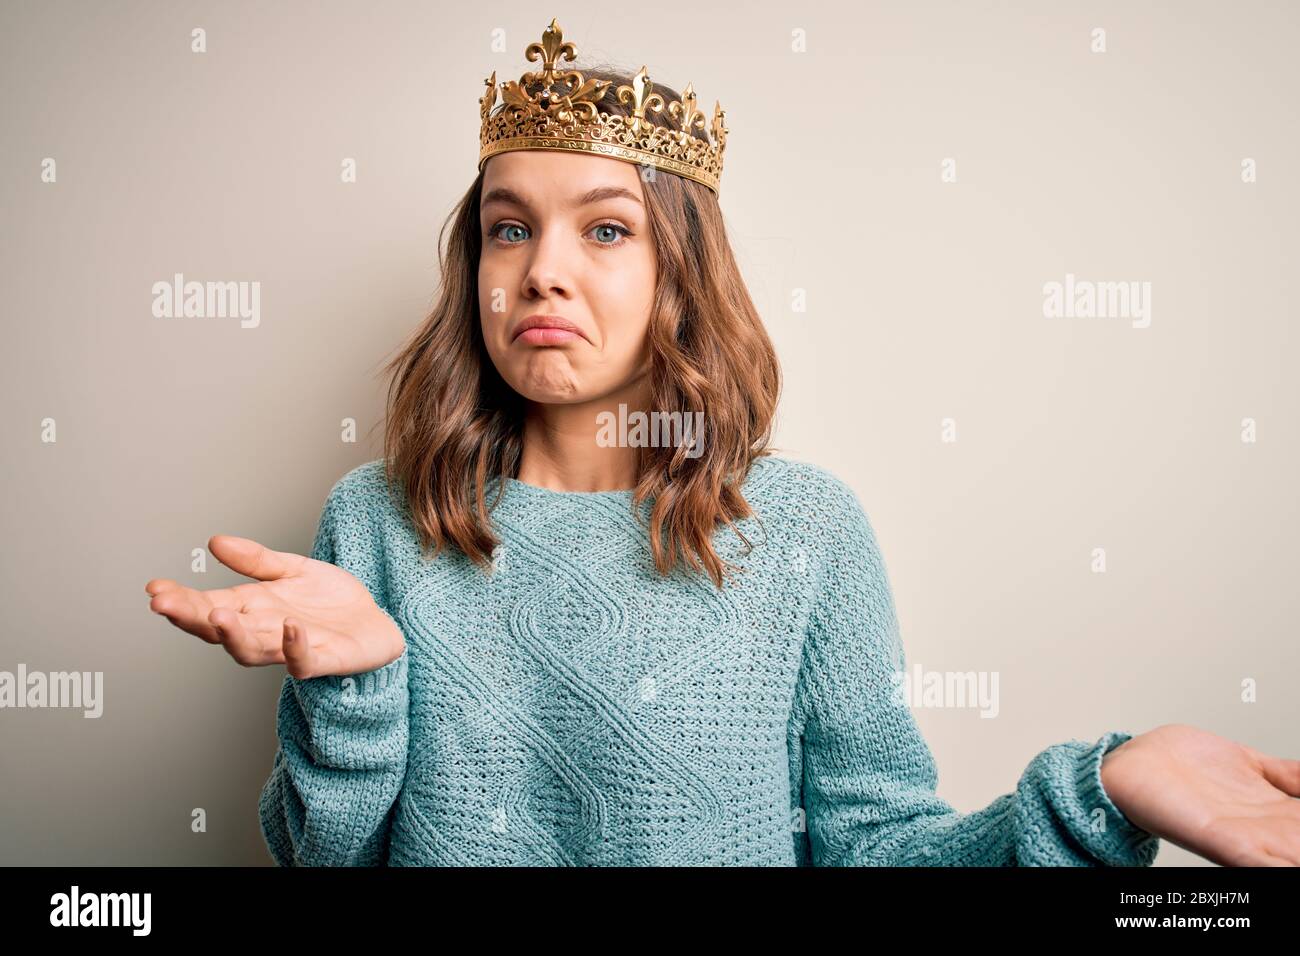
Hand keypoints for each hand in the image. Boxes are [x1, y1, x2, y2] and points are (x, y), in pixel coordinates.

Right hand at [145, 534, 404, 678]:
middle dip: (191, 618)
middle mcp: (265, 632)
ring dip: (233, 635)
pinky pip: (304, 660)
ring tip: (216, 614)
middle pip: (219, 630)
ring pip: (253, 651)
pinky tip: (290, 626)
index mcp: (252, 609)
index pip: (206, 606)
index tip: (154, 588)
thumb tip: (215, 541)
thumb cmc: (330, 602)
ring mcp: (291, 649)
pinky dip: (295, 646)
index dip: (180, 600)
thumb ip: (256, 560)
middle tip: (165, 604)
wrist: (375, 622)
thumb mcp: (292, 569)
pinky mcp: (324, 660)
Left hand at [1100, 723, 1299, 864]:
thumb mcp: (1248, 763)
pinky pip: (1263, 865)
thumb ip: (1286, 773)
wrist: (1127, 767)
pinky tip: (1290, 863)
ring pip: (1297, 855)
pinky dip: (1282, 869)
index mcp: (1276, 812)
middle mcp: (1267, 832)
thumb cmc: (1180, 766)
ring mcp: (1248, 840)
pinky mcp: (1224, 842)